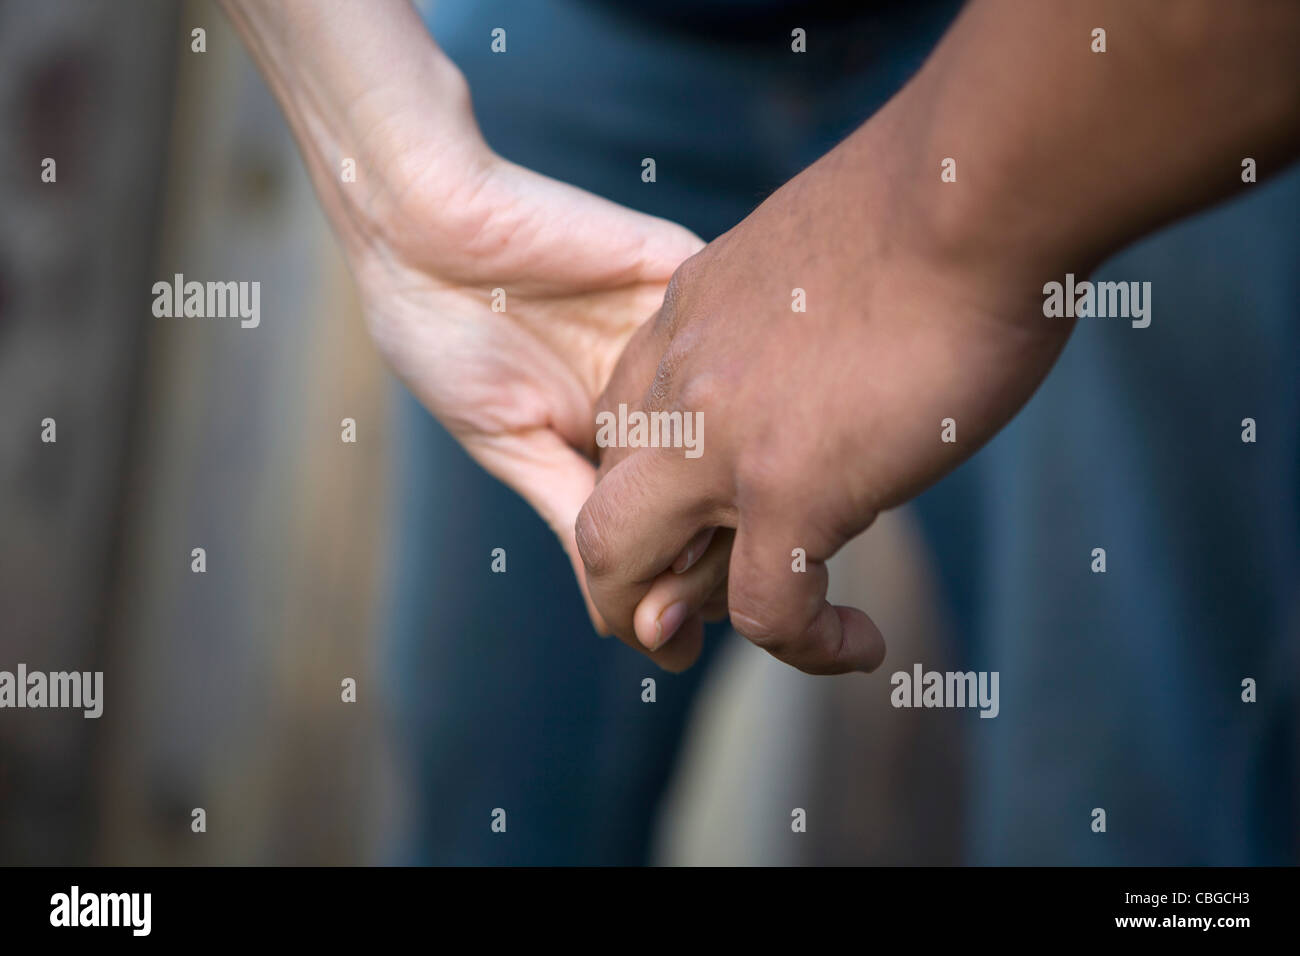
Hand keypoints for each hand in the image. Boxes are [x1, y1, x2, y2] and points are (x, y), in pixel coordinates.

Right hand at [222, 0, 701, 625]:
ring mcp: (677, 333)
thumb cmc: (446, 338)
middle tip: (734, 579)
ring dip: (753, 461)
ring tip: (751, 511)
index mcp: (612, 437)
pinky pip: (742, 322)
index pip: (679, 514)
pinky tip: (751, 419)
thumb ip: (577, 519)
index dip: (692, 570)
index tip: (693, 628)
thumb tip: (632, 626)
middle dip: (734, 530)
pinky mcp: (687, 275)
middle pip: (728, 468)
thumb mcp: (511, 445)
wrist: (426, 225)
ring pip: (747, 407)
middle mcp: (656, 390)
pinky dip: (747, 374)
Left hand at [575, 112, 1074, 672]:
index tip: (718, 518)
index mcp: (683, 318)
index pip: (624, 426)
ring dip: (694, 619)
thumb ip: (791, 316)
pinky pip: (766, 611)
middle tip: (693, 613)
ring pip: (635, 565)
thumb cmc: (932, 204)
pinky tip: (856, 642)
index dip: (658, 487)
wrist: (974, 189)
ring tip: (794, 628)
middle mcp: (679, 381)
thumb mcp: (816, 254)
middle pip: (603, 507)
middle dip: (628, 576)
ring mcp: (720, 440)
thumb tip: (832, 360)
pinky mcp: (788, 488)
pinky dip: (807, 646)